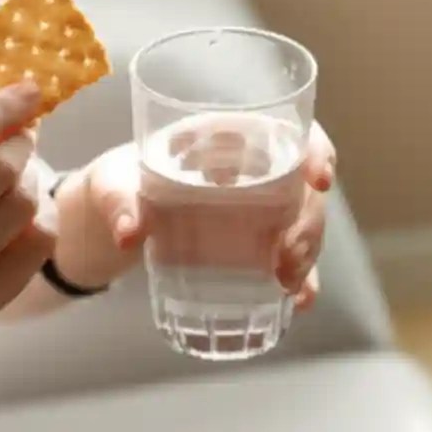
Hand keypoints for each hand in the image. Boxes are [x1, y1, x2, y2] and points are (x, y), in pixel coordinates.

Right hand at [0, 82, 55, 345]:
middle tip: (25, 134)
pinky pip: (40, 240)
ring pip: (25, 203)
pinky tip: (31, 209)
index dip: (2, 107)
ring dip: (34, 177)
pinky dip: (44, 214)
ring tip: (22, 173)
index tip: (29, 89)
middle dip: (23, 141)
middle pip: (0, 170)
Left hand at [82, 123, 336, 309]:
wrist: (112, 217)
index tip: (319, 180)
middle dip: (308, 222)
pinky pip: (288, 257)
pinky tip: (301, 301)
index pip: (288, 130)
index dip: (315, 150)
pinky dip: (300, 280)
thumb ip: (120, 204)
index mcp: (226, 138)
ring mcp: (257, 207)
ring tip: (291, 286)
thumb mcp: (113, 186)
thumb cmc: (118, 183)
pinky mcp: (253, 242)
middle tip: (288, 258)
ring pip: (303, 222)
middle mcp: (252, 169)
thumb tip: (129, 233)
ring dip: (308, 254)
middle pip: (302, 186)